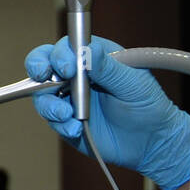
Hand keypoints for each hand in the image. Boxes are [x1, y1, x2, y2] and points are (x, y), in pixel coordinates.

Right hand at [25, 36, 189, 189]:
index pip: (66, 47)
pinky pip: (52, 120)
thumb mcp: (133, 83)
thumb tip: (87, 51)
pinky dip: (60, 124)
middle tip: (43, 77)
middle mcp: (77, 76)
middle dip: (38, 68)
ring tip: (66, 114)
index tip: (67, 67)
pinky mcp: (66, 121)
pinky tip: (76, 128)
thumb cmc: (148, 105)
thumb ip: (108, 67)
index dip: (60, 54)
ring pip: (42, 94)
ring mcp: (69, 98)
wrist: (151, 142)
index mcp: (93, 58)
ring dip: (49, 103)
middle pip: (44, 63)